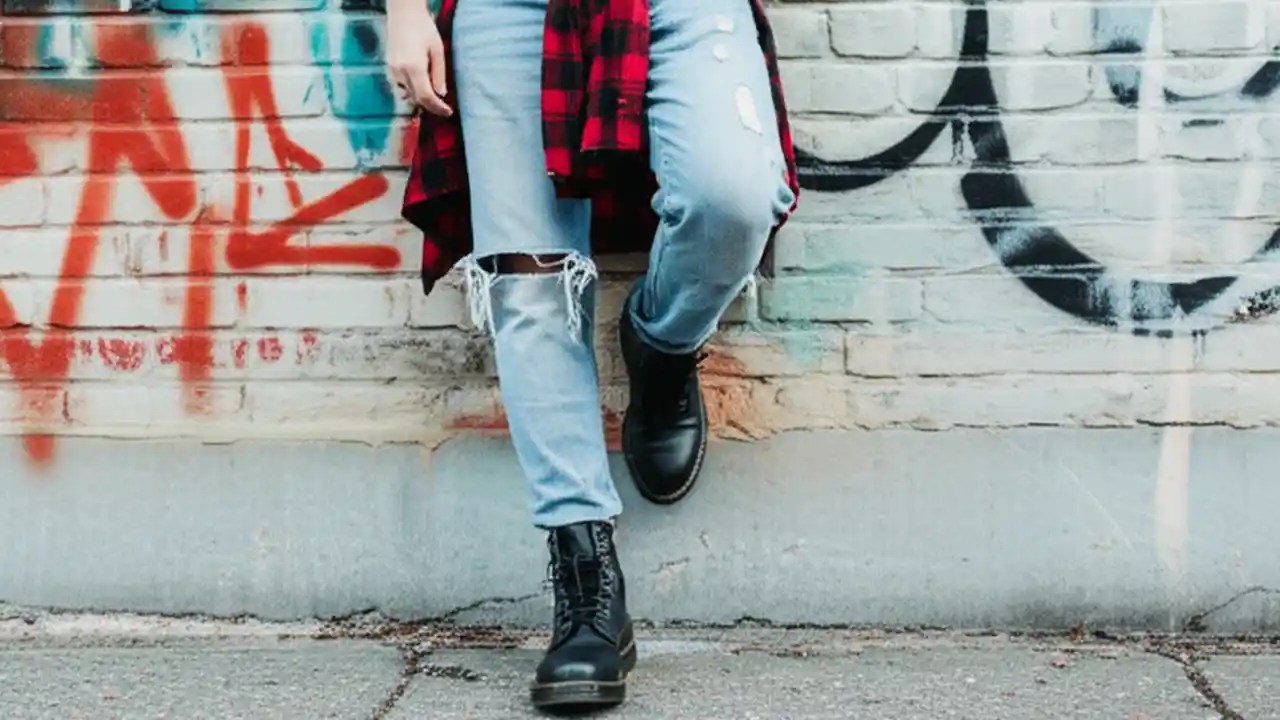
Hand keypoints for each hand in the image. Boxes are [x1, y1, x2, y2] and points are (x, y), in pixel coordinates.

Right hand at [386, 0, 451, 116]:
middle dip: (430, 106)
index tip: (448, 112)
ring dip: (420, 99)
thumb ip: (439, 74)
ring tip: (433, 100)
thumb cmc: (424, 27)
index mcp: (414, 67)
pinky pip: (400, 85)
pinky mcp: (389, 66)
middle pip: (416, 98)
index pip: (426, 96)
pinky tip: (420, 87)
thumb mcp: (438, 50)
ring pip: (407, 94)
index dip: (437, 108)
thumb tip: (440, 94)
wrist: (403, 13)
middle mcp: (400, 71)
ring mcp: (392, 69)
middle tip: (443, 109)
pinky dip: (411, 90)